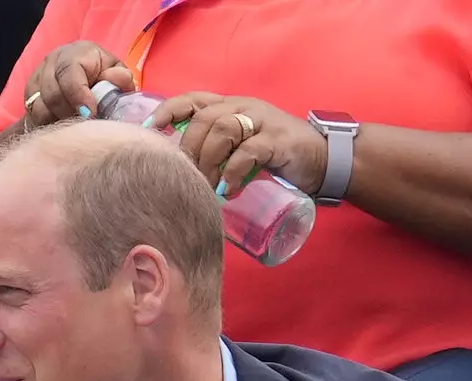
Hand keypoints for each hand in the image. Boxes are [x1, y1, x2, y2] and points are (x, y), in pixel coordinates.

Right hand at [22, 41, 131, 125]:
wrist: (82, 73)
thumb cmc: (101, 75)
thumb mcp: (116, 72)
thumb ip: (120, 77)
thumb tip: (116, 80)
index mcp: (75, 53)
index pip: (69, 74)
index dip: (78, 96)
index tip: (89, 114)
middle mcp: (51, 63)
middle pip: (52, 95)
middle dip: (69, 114)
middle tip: (84, 128)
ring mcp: (36, 80)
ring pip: (39, 109)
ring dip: (57, 122)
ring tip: (74, 129)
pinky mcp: (28, 97)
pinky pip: (32, 117)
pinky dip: (47, 125)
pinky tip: (61, 128)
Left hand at [141, 92, 329, 196]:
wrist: (320, 159)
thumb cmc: (272, 155)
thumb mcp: (238, 148)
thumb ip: (214, 152)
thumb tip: (177, 174)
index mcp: (230, 106)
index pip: (193, 99)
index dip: (170, 110)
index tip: (151, 130)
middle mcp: (244, 107)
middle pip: (204, 118)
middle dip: (189, 149)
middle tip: (186, 178)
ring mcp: (262, 121)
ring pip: (223, 130)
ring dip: (209, 162)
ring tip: (206, 188)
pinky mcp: (278, 140)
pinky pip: (249, 151)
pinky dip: (233, 171)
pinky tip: (227, 189)